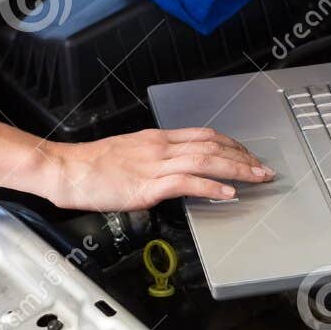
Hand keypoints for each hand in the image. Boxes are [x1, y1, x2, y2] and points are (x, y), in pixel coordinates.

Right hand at [42, 127, 273, 210]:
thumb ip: (153, 159)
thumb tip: (172, 170)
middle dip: (243, 157)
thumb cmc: (92, 165)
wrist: (67, 169)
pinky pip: (187, 183)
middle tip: (263, 168)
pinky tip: (227, 194)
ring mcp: (155, 165)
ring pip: (206, 161)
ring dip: (237, 170)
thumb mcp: (129, 154)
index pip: (205, 135)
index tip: (247, 154)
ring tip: (256, 178)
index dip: (231, 144)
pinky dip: (211, 187)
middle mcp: (161, 147)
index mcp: (157, 139)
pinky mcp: (148, 186)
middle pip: (213, 146)